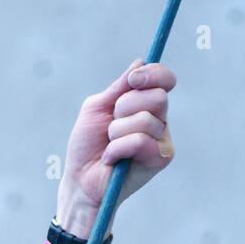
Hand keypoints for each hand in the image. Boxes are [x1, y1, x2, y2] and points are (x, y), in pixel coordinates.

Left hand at [55, 58, 176, 238]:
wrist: (80, 181)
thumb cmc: (86, 147)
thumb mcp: (96, 109)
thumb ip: (117, 88)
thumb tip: (140, 62)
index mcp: (146, 104)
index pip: (165, 80)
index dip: (154, 74)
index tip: (133, 79)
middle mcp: (159, 119)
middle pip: (157, 97)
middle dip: (124, 108)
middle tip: (111, 126)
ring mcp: (162, 139)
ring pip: (145, 120)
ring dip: (116, 132)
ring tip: (109, 146)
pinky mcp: (161, 158)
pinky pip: (140, 140)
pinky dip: (118, 148)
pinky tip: (112, 159)